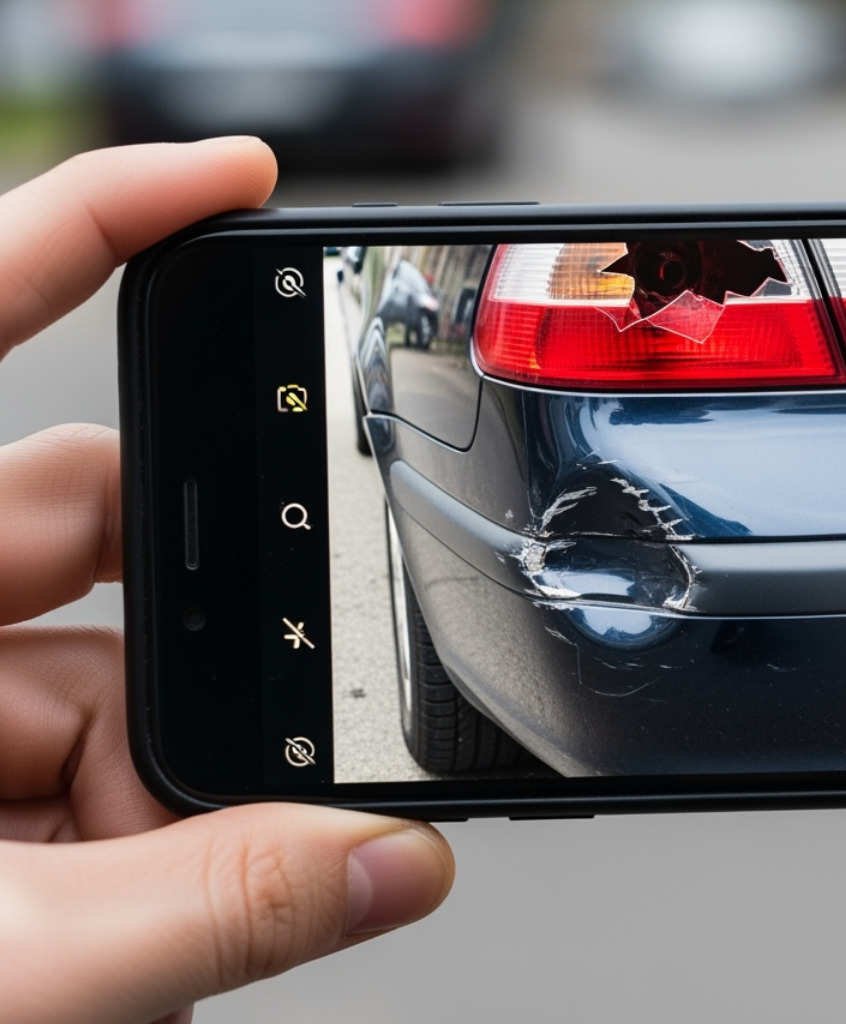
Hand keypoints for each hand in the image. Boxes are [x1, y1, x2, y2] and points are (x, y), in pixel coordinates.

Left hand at [0, 142, 453, 1023]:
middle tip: (272, 742)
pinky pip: (64, 753)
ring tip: (168, 892)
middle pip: (83, 528)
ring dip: (166, 774)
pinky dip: (124, 827)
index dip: (99, 219)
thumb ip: (202, 911)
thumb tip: (391, 860)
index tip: (235, 181)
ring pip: (94, 665)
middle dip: (206, 634)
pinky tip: (132, 916)